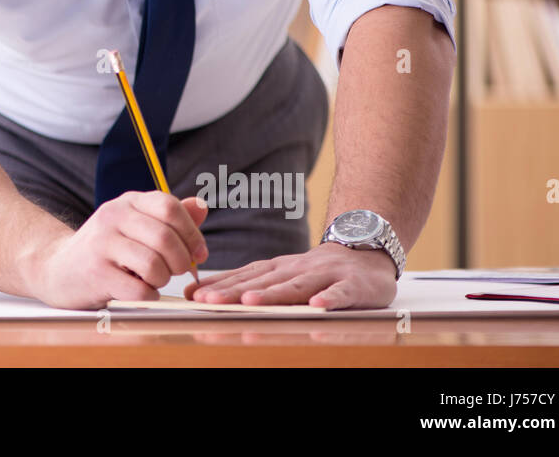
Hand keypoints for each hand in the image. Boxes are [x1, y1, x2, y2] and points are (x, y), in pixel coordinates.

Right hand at [30, 191, 209, 309]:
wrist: (56, 268)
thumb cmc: (105, 249)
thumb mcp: (134, 226)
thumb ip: (169, 218)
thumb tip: (201, 206)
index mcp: (127, 202)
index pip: (170, 207)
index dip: (192, 233)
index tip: (198, 253)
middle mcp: (113, 217)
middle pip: (165, 238)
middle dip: (181, 262)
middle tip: (176, 271)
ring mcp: (101, 244)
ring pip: (154, 265)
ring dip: (163, 280)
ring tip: (153, 280)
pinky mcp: (95, 273)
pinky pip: (139, 290)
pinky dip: (147, 296)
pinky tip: (139, 292)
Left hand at [182, 241, 397, 308]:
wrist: (365, 253)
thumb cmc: (316, 271)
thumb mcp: (281, 274)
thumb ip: (248, 284)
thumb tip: (201, 295)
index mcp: (278, 268)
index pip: (244, 277)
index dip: (219, 286)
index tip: (193, 296)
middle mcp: (297, 269)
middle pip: (263, 282)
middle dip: (235, 293)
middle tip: (210, 302)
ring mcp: (325, 275)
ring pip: (297, 286)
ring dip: (273, 294)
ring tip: (251, 302)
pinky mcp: (353, 285)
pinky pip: (341, 292)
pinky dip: (330, 298)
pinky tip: (318, 306)